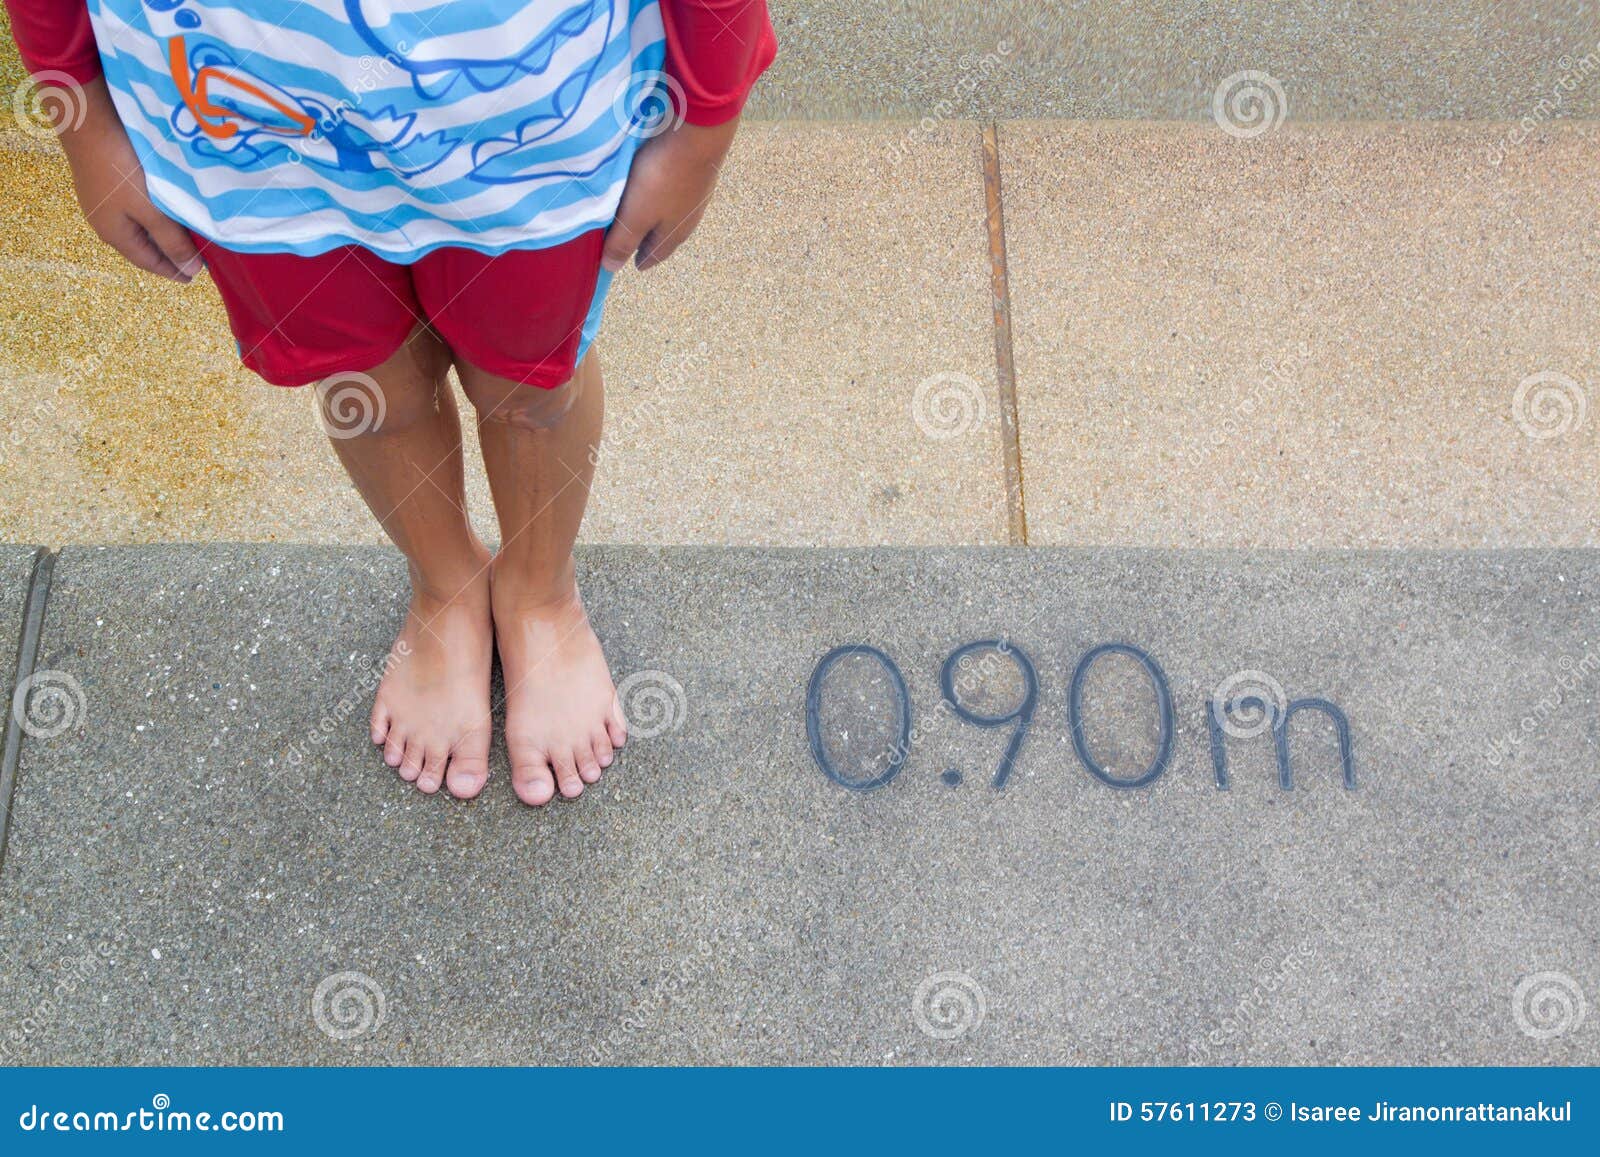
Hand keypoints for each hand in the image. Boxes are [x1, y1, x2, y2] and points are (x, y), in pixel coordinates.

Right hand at [56, 77, 202, 283]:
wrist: (89, 120)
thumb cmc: (122, 169)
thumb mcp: (151, 210)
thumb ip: (172, 240)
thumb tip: (191, 270)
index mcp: (114, 234)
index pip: (148, 262)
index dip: (172, 271)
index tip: (194, 278)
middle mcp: (105, 221)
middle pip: (142, 246)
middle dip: (168, 255)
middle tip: (195, 260)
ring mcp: (103, 200)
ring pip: (139, 227)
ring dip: (162, 234)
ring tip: (186, 237)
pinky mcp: (106, 180)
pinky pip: (135, 208)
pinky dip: (154, 215)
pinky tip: (167, 209)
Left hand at [602, 116, 738, 272]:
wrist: (697, 135)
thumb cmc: (661, 178)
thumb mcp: (635, 214)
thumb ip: (623, 241)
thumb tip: (611, 268)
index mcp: (672, 234)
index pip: (655, 255)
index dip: (641, 260)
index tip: (631, 263)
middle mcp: (688, 219)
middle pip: (666, 237)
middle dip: (650, 241)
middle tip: (635, 242)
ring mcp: (697, 196)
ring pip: (674, 215)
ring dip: (659, 218)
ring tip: (644, 215)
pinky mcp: (700, 174)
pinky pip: (680, 193)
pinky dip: (667, 197)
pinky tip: (662, 188)